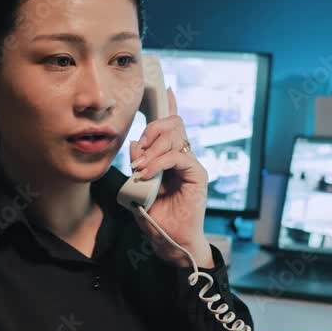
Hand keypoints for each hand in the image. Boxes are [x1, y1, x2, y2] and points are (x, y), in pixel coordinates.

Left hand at [128, 87, 213, 268]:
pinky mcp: (197, 175)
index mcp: (171, 157)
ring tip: (140, 167)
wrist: (170, 241)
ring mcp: (191, 165)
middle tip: (137, 154)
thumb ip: (138, 163)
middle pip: (172, 124)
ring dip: (152, 149)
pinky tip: (147, 173)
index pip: (171, 126)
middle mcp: (183, 157)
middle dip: (151, 130)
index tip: (164, 89)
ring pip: (175, 136)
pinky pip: (177, 156)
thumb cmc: (156, 217)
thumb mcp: (139, 186)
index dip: (169, 106)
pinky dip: (159, 162)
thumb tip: (134, 144)